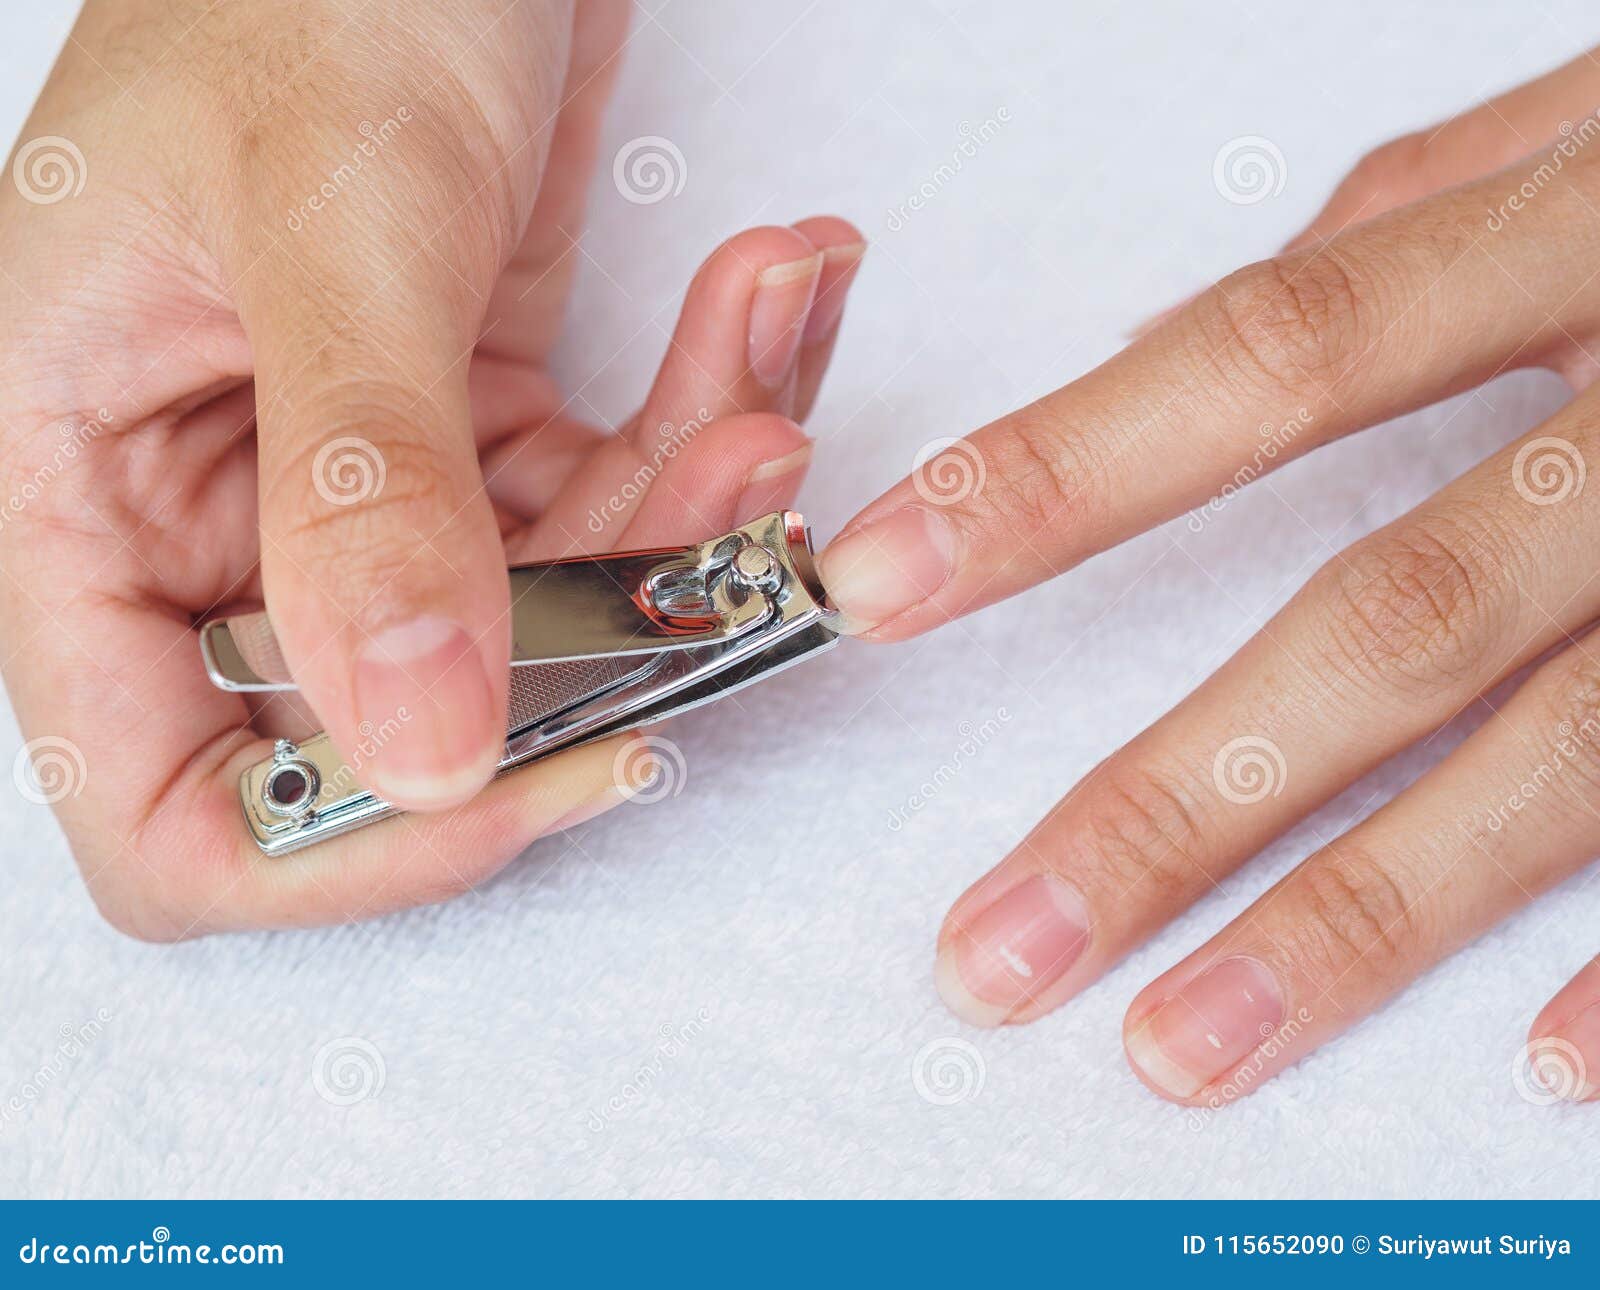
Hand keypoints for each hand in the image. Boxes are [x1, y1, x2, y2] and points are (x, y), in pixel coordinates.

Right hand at [0, 0, 864, 937]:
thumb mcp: (334, 225)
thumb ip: (364, 499)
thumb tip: (420, 750)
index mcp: (85, 493)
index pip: (172, 803)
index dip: (347, 839)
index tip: (534, 767)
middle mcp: (218, 515)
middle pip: (413, 719)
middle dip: (599, 635)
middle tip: (724, 512)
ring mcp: (365, 483)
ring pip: (555, 613)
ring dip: (690, 505)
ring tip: (765, 357)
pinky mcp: (483, 429)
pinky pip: (616, 501)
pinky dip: (709, 419)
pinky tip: (767, 294)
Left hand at [820, 47, 1599, 1104]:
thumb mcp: (1595, 131)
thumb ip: (1404, 226)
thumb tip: (1192, 332)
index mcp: (1583, 237)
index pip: (1263, 363)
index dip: (1059, 478)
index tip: (881, 585)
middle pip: (1387, 619)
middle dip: (1176, 796)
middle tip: (1001, 944)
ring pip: (1560, 758)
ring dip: (1358, 923)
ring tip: (1182, 1046)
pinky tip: (1546, 1069)